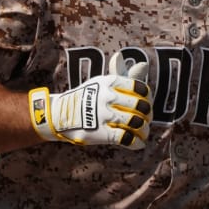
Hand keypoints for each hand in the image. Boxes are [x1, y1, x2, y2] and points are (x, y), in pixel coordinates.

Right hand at [29, 51, 151, 148]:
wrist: (60, 115)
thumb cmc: (88, 97)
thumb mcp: (103, 82)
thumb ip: (125, 75)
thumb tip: (144, 65)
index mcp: (109, 82)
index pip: (140, 88)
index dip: (147, 98)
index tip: (145, 104)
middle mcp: (107, 96)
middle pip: (141, 106)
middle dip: (147, 115)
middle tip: (146, 119)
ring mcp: (103, 115)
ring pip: (136, 123)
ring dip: (144, 130)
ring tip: (143, 133)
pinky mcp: (100, 133)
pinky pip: (126, 138)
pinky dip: (136, 143)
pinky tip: (137, 143)